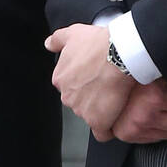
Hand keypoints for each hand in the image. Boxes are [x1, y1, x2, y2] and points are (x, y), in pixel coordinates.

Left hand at [44, 23, 135, 140]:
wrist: (119, 55)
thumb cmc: (99, 43)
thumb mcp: (74, 33)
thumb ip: (57, 40)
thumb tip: (48, 44)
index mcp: (60, 79)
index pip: (69, 86)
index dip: (84, 82)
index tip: (95, 76)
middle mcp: (67, 97)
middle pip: (79, 101)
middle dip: (91, 96)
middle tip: (107, 84)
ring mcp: (82, 111)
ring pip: (91, 114)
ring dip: (102, 109)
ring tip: (116, 95)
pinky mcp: (98, 121)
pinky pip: (101, 132)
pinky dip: (108, 127)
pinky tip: (115, 116)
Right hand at [111, 79, 166, 143]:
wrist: (106, 82)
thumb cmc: (132, 74)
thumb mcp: (159, 72)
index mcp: (156, 96)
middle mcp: (146, 114)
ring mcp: (138, 127)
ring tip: (165, 110)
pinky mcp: (131, 136)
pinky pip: (158, 139)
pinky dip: (160, 129)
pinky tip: (154, 117)